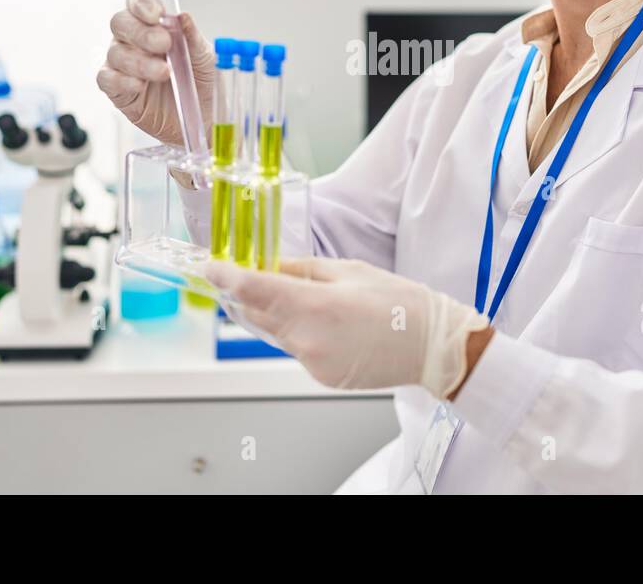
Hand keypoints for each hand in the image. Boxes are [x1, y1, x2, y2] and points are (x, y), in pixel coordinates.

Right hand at [97, 0, 215, 145]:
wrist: (203, 118)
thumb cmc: (202, 82)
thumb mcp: (206, 58)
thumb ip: (193, 38)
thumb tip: (183, 16)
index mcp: (154, 24)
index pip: (138, 2)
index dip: (142, 3)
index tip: (157, 13)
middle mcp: (134, 40)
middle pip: (121, 22)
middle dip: (142, 32)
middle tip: (164, 44)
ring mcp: (123, 64)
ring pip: (116, 52)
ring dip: (140, 61)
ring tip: (164, 73)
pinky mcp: (117, 90)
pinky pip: (107, 79)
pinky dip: (123, 81)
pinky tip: (140, 86)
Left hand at [203, 257, 489, 398]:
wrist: (432, 346)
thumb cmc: (400, 302)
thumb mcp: (350, 271)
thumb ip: (303, 269)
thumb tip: (270, 265)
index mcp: (315, 304)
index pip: (253, 289)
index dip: (226, 276)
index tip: (210, 267)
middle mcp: (307, 338)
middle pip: (257, 313)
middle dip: (251, 294)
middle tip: (254, 274)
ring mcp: (312, 361)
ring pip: (275, 332)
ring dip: (278, 314)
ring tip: (310, 299)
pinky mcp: (320, 376)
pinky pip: (296, 349)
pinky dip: (300, 334)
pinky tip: (328, 324)